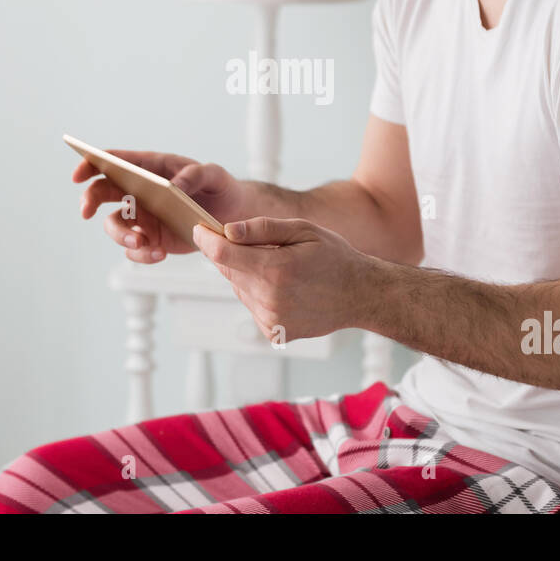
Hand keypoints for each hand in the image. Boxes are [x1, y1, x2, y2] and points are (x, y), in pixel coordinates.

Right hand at [75, 149, 249, 262]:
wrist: (233, 216)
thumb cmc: (219, 186)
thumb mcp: (214, 174)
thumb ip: (195, 174)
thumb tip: (172, 186)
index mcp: (150, 168)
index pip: (115, 161)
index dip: (91, 164)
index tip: (79, 174)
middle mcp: (139, 192)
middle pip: (102, 191)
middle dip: (89, 199)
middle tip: (86, 211)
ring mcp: (142, 217)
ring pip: (114, 225)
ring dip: (120, 234)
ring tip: (142, 242)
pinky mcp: (151, 240)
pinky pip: (135, 249)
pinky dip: (141, 254)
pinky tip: (159, 253)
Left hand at [191, 217, 374, 342]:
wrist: (361, 295)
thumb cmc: (335, 256)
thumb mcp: (303, 230)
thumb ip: (262, 228)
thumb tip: (227, 230)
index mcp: (276, 269)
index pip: (222, 253)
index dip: (205, 239)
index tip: (198, 229)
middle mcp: (270, 299)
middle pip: (229, 270)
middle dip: (231, 253)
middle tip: (251, 242)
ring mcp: (271, 320)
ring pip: (239, 288)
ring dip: (247, 274)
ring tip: (278, 266)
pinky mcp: (273, 332)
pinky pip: (251, 305)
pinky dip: (258, 292)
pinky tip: (284, 286)